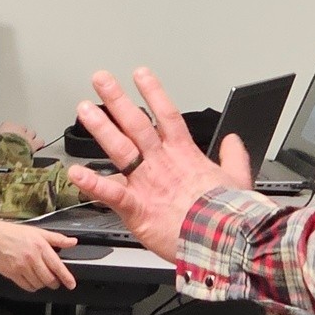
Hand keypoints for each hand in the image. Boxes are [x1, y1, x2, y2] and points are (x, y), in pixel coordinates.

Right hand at [0, 121, 39, 144]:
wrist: (6, 153)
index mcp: (6, 126)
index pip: (8, 125)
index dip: (8, 131)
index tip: (6, 135)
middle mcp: (18, 129)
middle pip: (22, 128)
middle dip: (20, 133)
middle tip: (18, 140)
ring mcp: (27, 136)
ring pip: (32, 133)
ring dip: (30, 137)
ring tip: (28, 143)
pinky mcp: (34, 144)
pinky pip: (40, 142)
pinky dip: (39, 144)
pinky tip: (39, 146)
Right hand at [0, 218, 76, 291]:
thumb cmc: (14, 233)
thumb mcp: (38, 232)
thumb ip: (57, 238)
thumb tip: (72, 241)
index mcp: (41, 246)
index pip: (57, 266)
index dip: (66, 277)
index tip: (71, 284)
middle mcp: (32, 258)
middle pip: (48, 279)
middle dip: (53, 282)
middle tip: (53, 280)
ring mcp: (22, 267)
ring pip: (38, 284)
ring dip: (42, 284)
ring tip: (40, 278)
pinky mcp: (12, 273)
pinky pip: (26, 286)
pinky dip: (31, 286)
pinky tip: (30, 280)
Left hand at [65, 68, 251, 260]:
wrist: (225, 240)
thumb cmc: (229, 215)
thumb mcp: (238, 179)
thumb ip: (234, 157)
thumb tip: (234, 141)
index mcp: (185, 155)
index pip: (167, 115)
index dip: (153, 92)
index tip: (140, 74)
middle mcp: (162, 163)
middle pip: (137, 124)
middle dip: (117, 100)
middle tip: (101, 79)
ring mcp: (148, 183)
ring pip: (120, 148)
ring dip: (101, 128)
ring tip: (84, 109)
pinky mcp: (138, 208)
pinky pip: (111, 193)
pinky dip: (92, 183)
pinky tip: (75, 172)